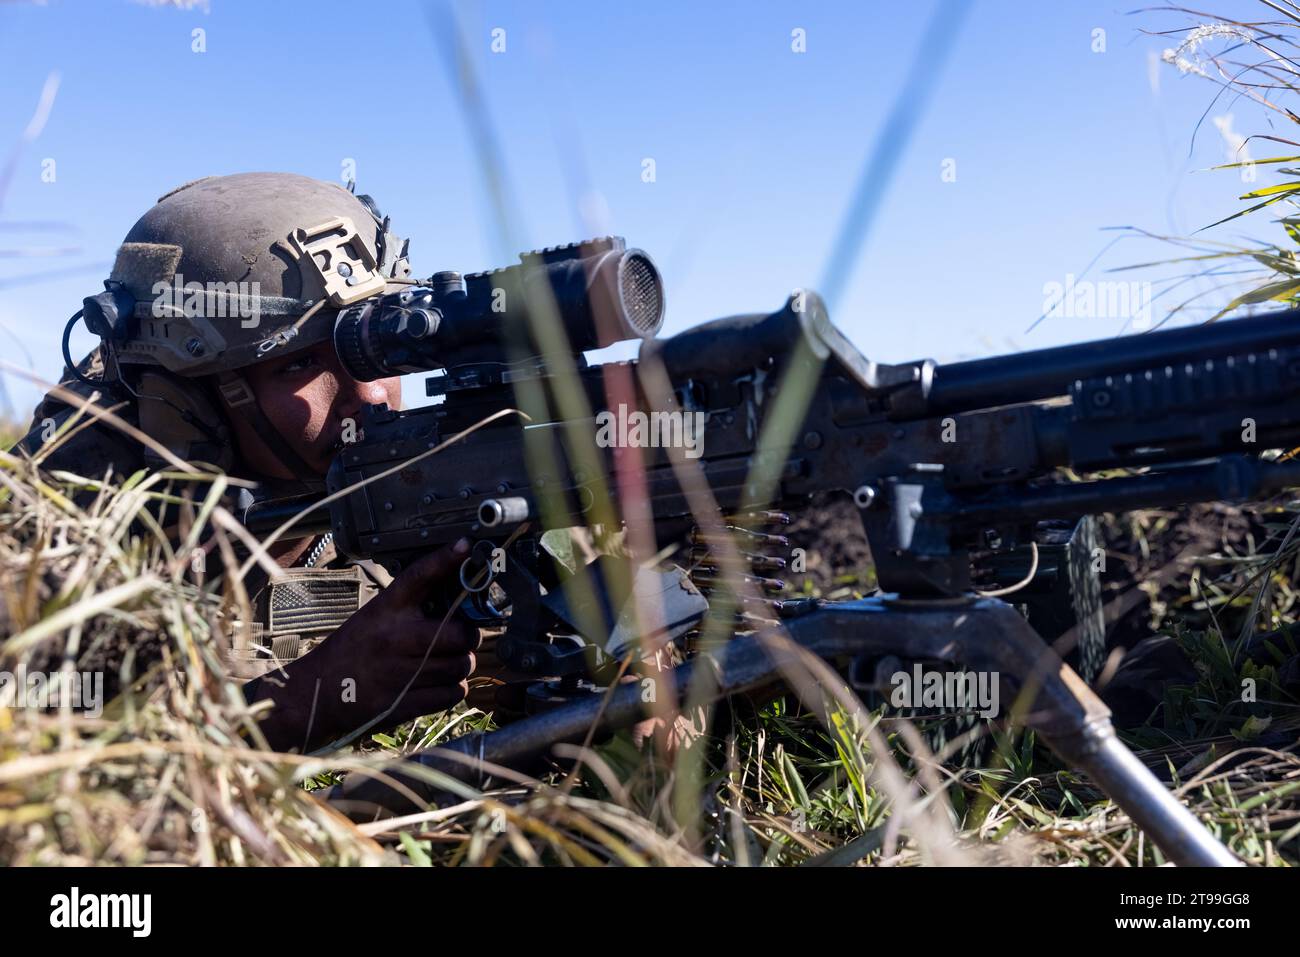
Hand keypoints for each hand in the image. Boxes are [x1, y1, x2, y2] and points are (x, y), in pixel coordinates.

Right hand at [249, 539, 481, 752]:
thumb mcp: (375, 616)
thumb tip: (459, 601)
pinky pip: (453, 693)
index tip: (465, 545)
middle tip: (461, 637)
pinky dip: (453, 689)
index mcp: (386, 609)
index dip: (445, 559)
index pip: (419, 576)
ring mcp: (401, 672)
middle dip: (468, 636)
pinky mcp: (404, 703)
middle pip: (460, 633)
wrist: (317, 693)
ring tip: (447, 662)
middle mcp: (395, 637)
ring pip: (461, 665)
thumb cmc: (353, 649)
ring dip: (461, 664)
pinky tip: (440, 683)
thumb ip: (411, 608)